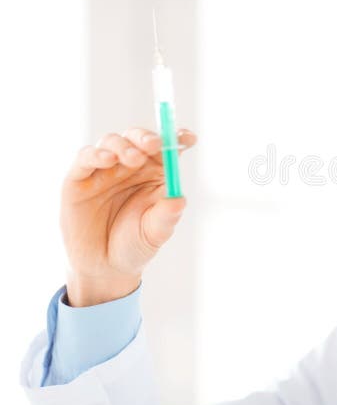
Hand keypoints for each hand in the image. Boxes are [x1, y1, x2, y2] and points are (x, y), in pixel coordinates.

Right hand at [60, 127, 196, 305]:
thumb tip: (180, 200)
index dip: (178, 138)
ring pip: (112, 142)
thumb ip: (166, 216)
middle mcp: (131, 166)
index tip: (188, 138)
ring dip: (124, 146)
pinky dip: (96, 154)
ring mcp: (104, 169)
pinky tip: (108, 160)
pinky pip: (85, 158)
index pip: (168, 149)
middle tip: (154, 144)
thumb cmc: (135, 245)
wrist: (104, 267)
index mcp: (156, 173)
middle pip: (139, 139)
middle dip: (147, 137)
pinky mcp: (79, 178)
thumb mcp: (154, 234)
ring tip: (133, 158)